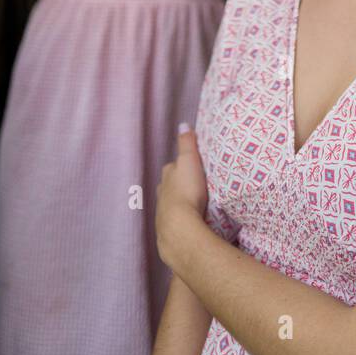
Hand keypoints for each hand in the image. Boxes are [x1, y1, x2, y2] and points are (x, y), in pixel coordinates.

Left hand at [155, 125, 208, 268]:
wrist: (179, 227)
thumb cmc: (187, 191)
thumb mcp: (189, 161)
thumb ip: (186, 143)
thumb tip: (183, 124)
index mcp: (167, 176)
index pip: (173, 167)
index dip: (182, 166)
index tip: (192, 167)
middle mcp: (161, 193)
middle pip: (170, 186)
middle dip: (179, 185)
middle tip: (194, 186)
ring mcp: (163, 212)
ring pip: (171, 204)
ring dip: (180, 203)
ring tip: (193, 205)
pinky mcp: (167, 230)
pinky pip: (175, 221)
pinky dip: (182, 219)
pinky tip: (189, 223)